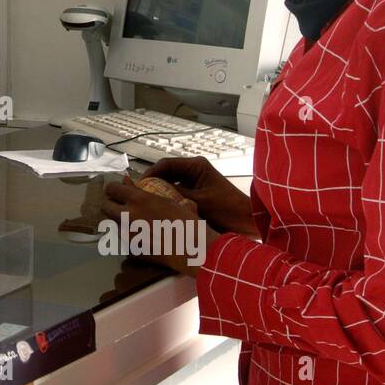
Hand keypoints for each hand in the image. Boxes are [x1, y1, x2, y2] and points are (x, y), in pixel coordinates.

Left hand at [101, 178, 217, 277]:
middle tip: (119, 205)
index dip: (112, 189)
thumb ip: (145, 190)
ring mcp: (128, 234)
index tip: (115, 190)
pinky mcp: (131, 250)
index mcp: (139, 200)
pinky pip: (123, 239)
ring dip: (118, 220)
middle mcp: (128, 216)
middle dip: (110, 204)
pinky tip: (140, 236)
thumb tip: (127, 181)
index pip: (112, 189)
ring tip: (132, 221)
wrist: (194, 249)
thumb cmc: (187, 222)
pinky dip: (127, 236)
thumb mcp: (170, 200)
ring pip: (112, 223)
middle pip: (105, 207)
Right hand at [142, 157, 258, 237]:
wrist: (247, 220)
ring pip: (170, 181)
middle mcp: (195, 168)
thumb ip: (173, 194)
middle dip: (152, 182)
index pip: (166, 164)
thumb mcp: (197, 201)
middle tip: (138, 193)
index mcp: (196, 165)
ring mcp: (196, 179)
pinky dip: (168, 196)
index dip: (150, 173)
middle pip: (166, 171)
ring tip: (146, 200)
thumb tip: (150, 192)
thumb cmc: (226, 209)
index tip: (137, 184)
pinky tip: (160, 205)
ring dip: (159, 189)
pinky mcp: (197, 190)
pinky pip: (177, 190)